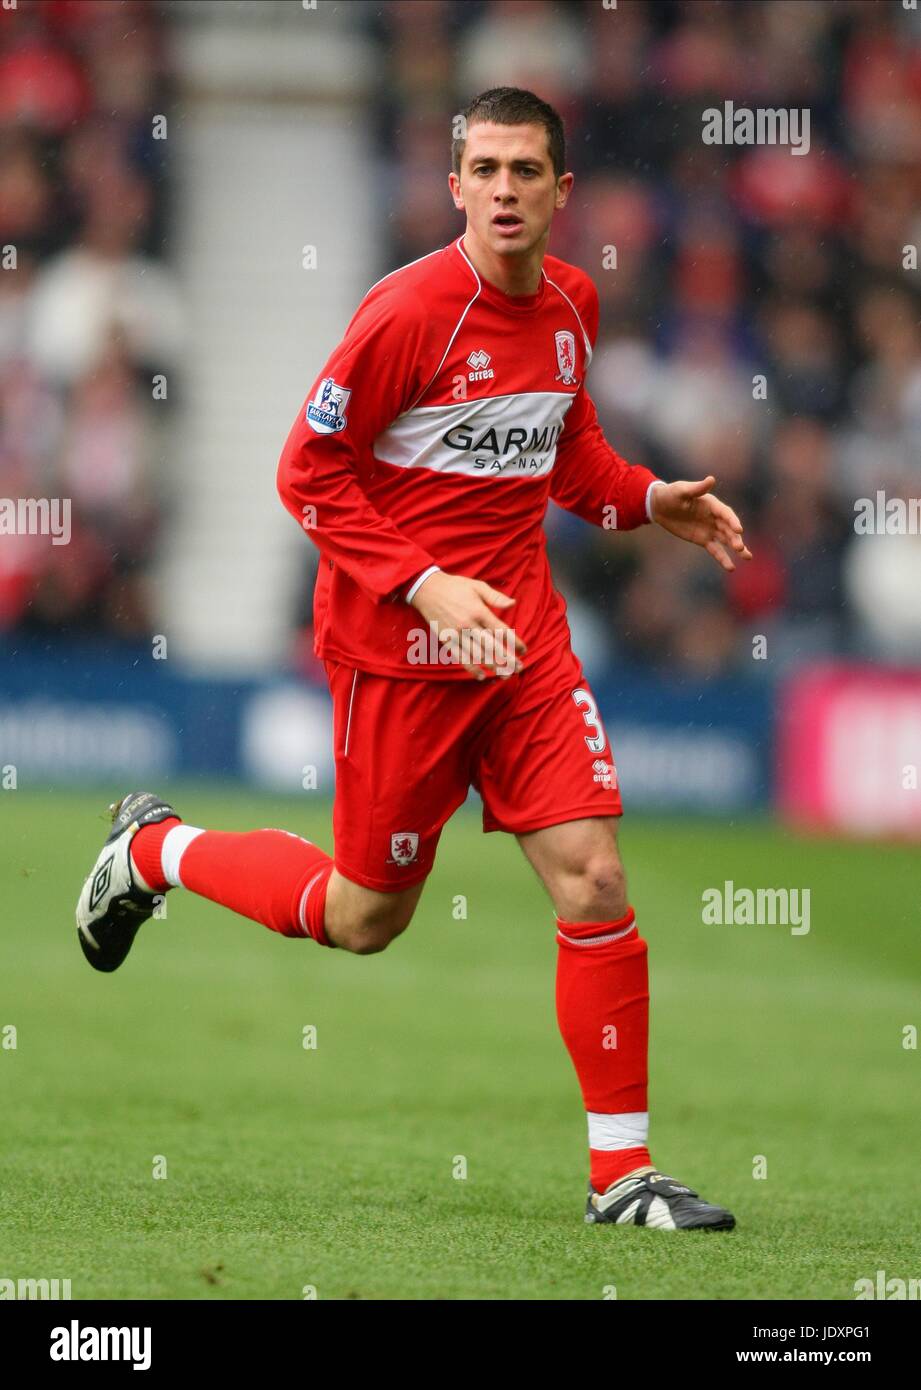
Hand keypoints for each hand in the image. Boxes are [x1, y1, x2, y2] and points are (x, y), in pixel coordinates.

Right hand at [408, 571, 525, 679]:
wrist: (427, 589)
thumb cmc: (455, 586)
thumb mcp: (477, 586)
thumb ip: (496, 597)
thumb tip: (513, 604)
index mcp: (479, 611)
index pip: (501, 631)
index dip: (515, 642)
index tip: (524, 650)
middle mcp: (469, 624)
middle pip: (492, 646)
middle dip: (508, 659)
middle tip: (520, 668)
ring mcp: (457, 634)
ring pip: (478, 654)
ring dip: (493, 666)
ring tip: (505, 675)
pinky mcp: (447, 640)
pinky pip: (460, 657)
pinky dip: (471, 669)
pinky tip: (481, 676)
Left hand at [650, 476, 751, 571]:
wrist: (660, 506)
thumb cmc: (671, 494)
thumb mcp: (682, 491)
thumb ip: (697, 488)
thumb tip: (711, 479)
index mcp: (712, 504)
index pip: (726, 513)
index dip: (732, 521)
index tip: (739, 530)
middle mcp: (714, 517)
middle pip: (728, 529)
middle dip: (735, 538)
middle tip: (740, 548)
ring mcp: (710, 529)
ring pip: (726, 540)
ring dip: (736, 548)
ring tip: (747, 557)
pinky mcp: (703, 540)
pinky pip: (715, 550)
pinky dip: (723, 558)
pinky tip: (731, 567)